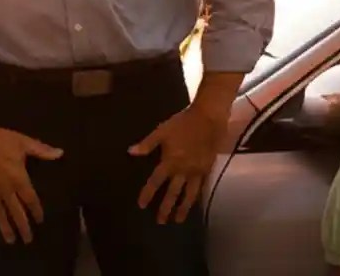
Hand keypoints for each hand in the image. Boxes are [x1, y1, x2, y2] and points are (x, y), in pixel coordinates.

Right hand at [0, 124, 62, 243]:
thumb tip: (60, 153)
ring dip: (5, 228)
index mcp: (19, 179)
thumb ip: (42, 151)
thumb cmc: (1, 139)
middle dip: (23, 226)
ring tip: (10, 240)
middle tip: (28, 240)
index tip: (40, 221)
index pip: (30, 199)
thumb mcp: (24, 143)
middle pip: (16, 212)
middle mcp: (5, 189)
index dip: (36, 211)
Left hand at [128, 106, 225, 223]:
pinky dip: (197, 197)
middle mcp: (183, 170)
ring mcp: (197, 171)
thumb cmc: (183, 123)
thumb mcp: (162, 130)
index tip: (142, 206)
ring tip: (179, 220)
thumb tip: (131, 152)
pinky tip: (194, 203)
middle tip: (160, 221)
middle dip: (166, 208)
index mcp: (170, 161)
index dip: (148, 194)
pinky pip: (201, 187)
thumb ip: (147, 144)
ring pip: (189, 194)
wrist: (208, 118)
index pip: (156, 182)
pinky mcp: (207, 169)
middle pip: (172, 193)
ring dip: (183, 208)